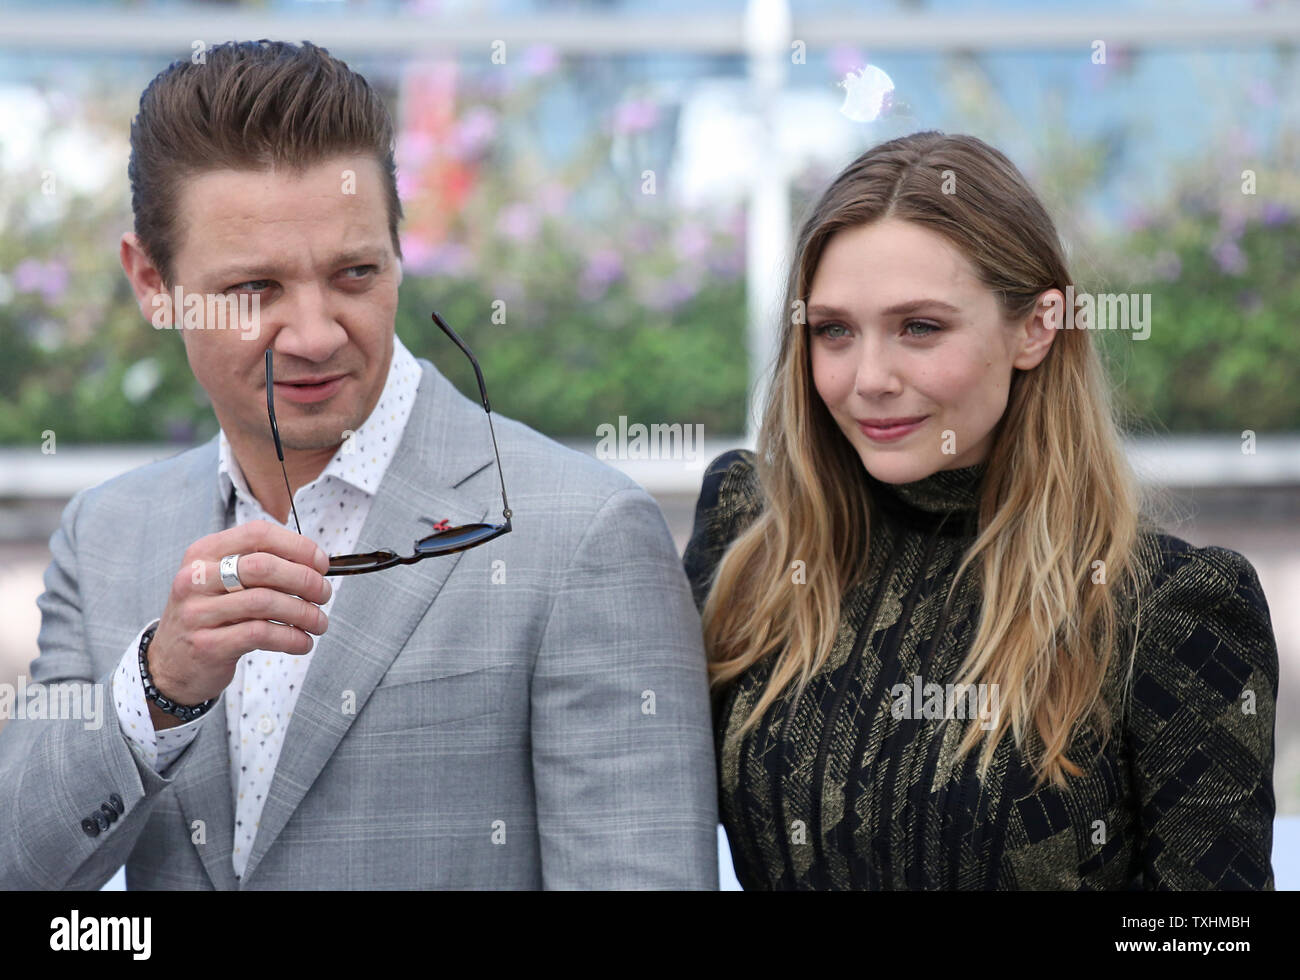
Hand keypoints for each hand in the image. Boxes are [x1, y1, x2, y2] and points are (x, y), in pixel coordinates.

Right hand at [145, 520, 331, 729]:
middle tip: (324, 594)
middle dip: (305, 580)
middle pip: (264, 567)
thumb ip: (260, 566)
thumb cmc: (211, 616)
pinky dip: (291, 637)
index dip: (298, 546)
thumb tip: (315, 564)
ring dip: (304, 612)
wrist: (170, 664)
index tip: (321, 564)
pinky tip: (303, 642)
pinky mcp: (208, 645)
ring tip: (319, 622)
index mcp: (204, 553)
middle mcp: (196, 578)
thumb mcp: (222, 581)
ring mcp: (198, 612)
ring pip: (265, 602)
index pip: (257, 534)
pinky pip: (261, 634)